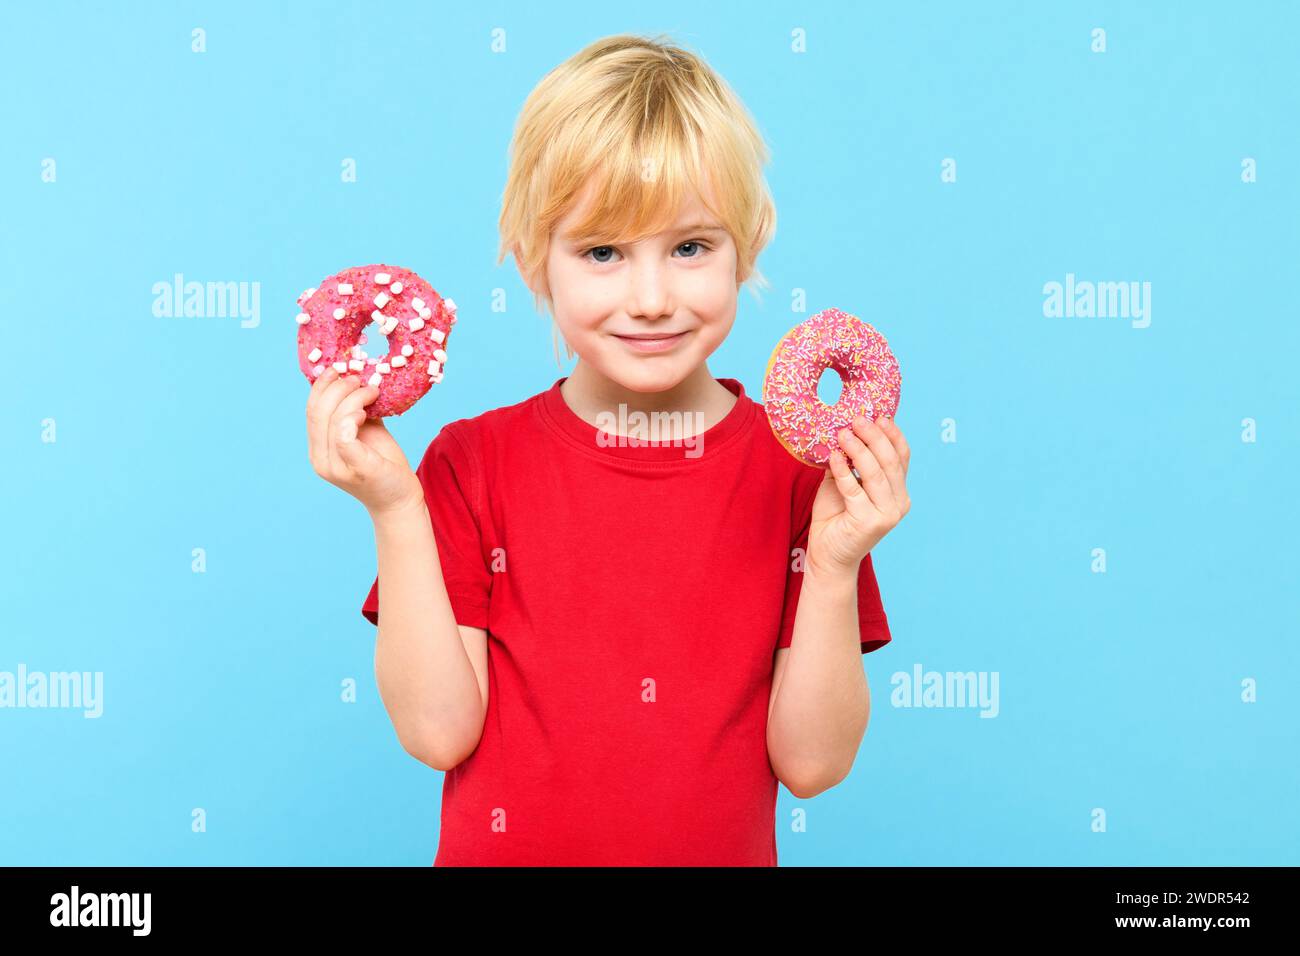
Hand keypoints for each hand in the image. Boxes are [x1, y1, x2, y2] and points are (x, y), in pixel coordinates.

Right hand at [306, 367, 422, 515]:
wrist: (399, 499)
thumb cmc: (383, 463)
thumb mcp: (366, 432)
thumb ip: (354, 411)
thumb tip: (354, 379)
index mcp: (317, 450)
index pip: (310, 411)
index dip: (321, 386)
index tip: (339, 368)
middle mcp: (320, 460)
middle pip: (318, 412)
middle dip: (338, 388)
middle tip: (360, 379)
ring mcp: (336, 467)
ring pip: (333, 419)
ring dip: (353, 397)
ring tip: (372, 391)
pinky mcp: (357, 468)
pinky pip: (344, 437)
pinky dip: (351, 417)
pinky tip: (366, 411)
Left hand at [806, 414, 910, 579]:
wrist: (828, 554)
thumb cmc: (836, 516)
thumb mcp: (844, 482)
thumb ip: (850, 461)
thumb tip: (846, 429)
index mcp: (899, 491)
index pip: (902, 457)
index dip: (892, 434)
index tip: (878, 415)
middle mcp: (899, 502)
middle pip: (890, 461)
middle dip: (874, 436)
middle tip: (857, 419)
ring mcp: (886, 514)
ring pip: (875, 473)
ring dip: (858, 449)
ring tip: (842, 433)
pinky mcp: (868, 522)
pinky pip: (854, 488)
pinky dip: (843, 469)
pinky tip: (833, 456)